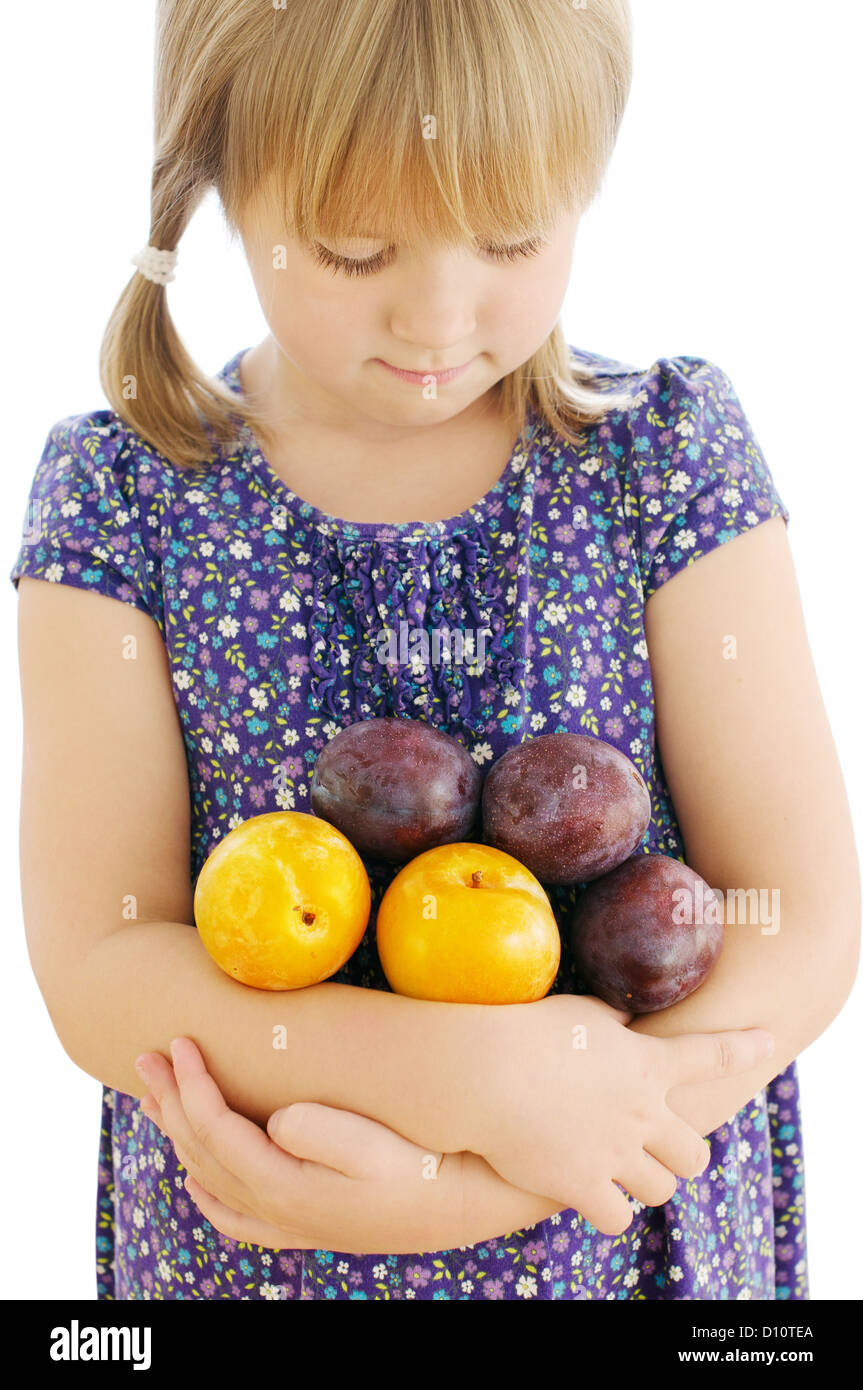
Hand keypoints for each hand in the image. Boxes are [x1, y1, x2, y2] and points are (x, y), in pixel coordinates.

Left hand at [134, 1038, 552, 1253]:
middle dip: (170, 1101)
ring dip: (179, 1135)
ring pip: (211, 1179)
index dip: (192, 1085)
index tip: (180, 1040)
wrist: (468, 1203)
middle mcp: (278, 1211)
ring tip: (154, 1099)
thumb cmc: (426, 1165)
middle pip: (202, 1152)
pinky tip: (195, 1178)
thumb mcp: (378, 1148)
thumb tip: (274, 1119)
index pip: (216, 1131)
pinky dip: (206, 1190)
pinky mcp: (307, 1223)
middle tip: (146, 1056)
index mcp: (287, 1188)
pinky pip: (235, 1215)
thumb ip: (321, 1133)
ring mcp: (290, 1222)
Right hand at [470, 992, 774, 1235]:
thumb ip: (613, 1021)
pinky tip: (592, 1197)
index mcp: (645, 1063)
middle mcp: (640, 1111)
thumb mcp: (579, 1013)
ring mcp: (614, 1152)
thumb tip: (626, 1023)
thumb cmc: (526, 1031)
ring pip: (661, 1190)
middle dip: (681, 1156)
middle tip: (655, 1150)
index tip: (767, 1041)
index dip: (742, 1047)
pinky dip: (609, 1212)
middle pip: (695, 1155)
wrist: (482, 1071)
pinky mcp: (580, 1184)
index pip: (710, 1053)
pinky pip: (617, 1219)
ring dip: (645, 1184)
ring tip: (620, 1174)